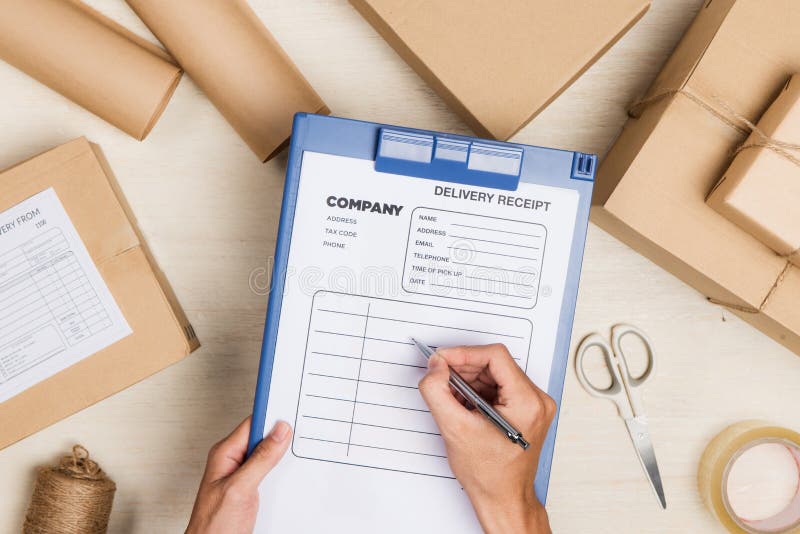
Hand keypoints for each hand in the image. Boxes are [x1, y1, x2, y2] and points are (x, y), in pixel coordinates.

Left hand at [186, 417, 291, 533]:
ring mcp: (241, 475)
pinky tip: (286, 476)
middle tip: (298, 437)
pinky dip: (280, 472)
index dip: (272, 417)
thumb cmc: (213, 527)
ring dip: (281, 457)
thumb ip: (260, 459)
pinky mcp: (250, 489)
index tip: (291, 416)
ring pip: (268, 455)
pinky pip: (269, 471)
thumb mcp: (240, 488)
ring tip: (292, 459)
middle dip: (280, 437)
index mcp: (225, 454)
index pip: (252, 423)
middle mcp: (232, 461)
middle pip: (263, 437)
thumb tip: (279, 432)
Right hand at [418, 344, 555, 533]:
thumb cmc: (489, 474)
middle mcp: (537, 400)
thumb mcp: (454, 429)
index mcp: (527, 402)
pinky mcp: (525, 409)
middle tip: (440, 375)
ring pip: (495, 374)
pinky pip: (498, 387)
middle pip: (495, 364)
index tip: (442, 360)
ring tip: (449, 394)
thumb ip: (437, 391)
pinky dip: (476, 390)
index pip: (495, 357)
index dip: (464, 353)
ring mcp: (533, 405)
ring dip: (469, 379)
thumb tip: (435, 366)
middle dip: (464, 367)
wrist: (503, 498)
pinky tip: (462, 402)